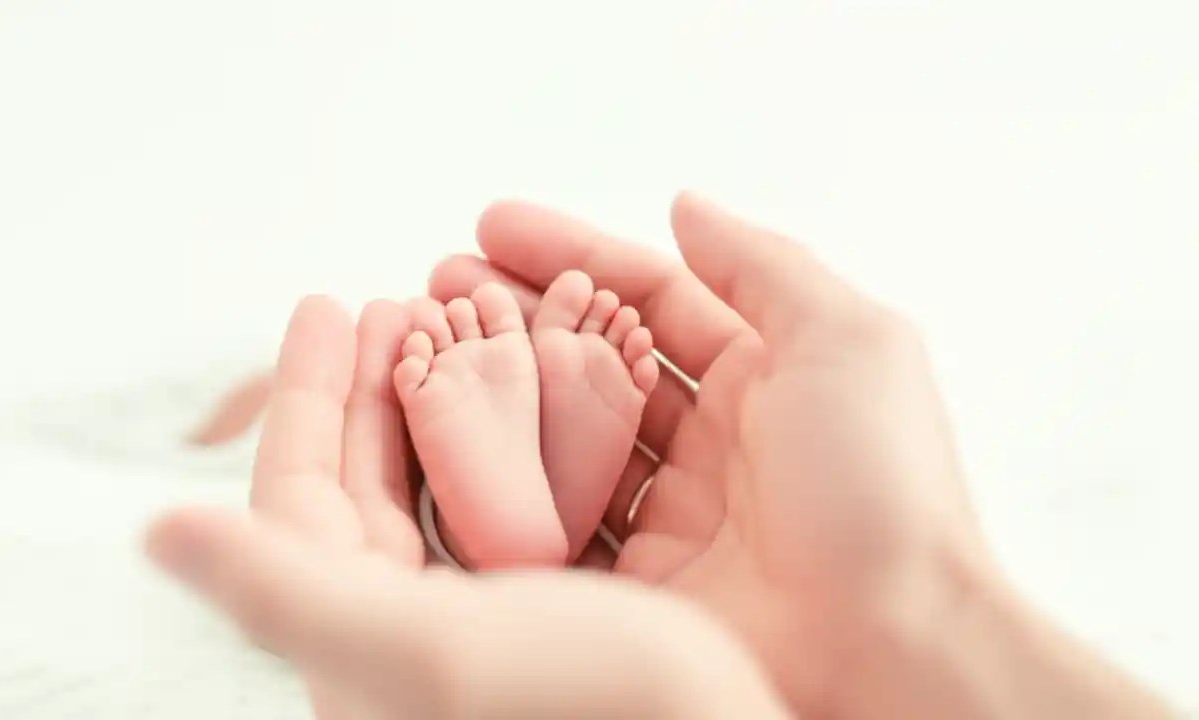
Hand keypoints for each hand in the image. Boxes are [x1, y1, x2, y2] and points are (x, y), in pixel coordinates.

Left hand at [147, 296, 786, 718]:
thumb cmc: (573, 710)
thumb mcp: (422, 645)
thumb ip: (282, 589)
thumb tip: (156, 532)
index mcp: (357, 630)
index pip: (300, 490)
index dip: (307, 391)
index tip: (327, 299)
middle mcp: (406, 623)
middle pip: (370, 475)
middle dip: (379, 380)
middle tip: (398, 299)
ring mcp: (476, 614)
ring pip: (439, 480)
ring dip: (444, 397)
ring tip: (459, 326)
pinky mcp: (544, 604)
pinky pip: (508, 496)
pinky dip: (513, 434)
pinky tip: (534, 389)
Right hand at [427, 193, 997, 716]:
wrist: (889, 648)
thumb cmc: (878, 487)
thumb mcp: (844, 343)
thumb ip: (762, 267)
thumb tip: (684, 204)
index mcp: (760, 378)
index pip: (648, 298)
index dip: (572, 255)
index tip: (492, 225)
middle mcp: (710, 445)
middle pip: (595, 363)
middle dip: (518, 318)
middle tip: (440, 285)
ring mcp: (670, 517)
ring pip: (566, 441)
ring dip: (501, 395)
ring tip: (428, 350)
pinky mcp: (639, 587)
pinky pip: (558, 526)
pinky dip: (506, 488)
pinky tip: (451, 444)